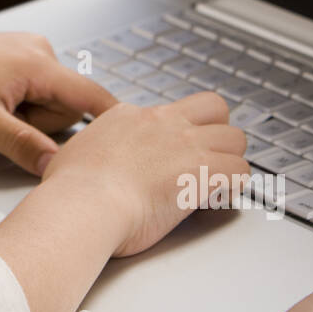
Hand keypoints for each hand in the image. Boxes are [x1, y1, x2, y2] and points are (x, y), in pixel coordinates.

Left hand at [0, 31, 117, 174]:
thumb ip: (24, 147)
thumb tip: (57, 167)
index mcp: (36, 61)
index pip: (91, 97)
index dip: (110, 122)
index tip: (134, 139)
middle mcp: (38, 49)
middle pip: (67, 106)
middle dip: (41, 124)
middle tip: (2, 124)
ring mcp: (27, 51)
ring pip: (50, 100)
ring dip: (27, 115)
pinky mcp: (16, 56)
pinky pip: (35, 90)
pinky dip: (18, 104)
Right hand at [41, 92, 248, 255]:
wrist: (84, 203)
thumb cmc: (71, 190)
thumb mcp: (72, 154)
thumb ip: (89, 151)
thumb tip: (81, 161)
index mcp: (130, 117)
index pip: (172, 112)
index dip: (179, 133)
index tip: (174, 154)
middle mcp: (162, 122)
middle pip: (214, 108)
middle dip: (218, 131)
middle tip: (209, 157)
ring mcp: (186, 144)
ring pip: (236, 138)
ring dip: (231, 159)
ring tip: (218, 181)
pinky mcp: (204, 170)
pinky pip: (241, 171)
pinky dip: (235, 186)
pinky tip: (219, 198)